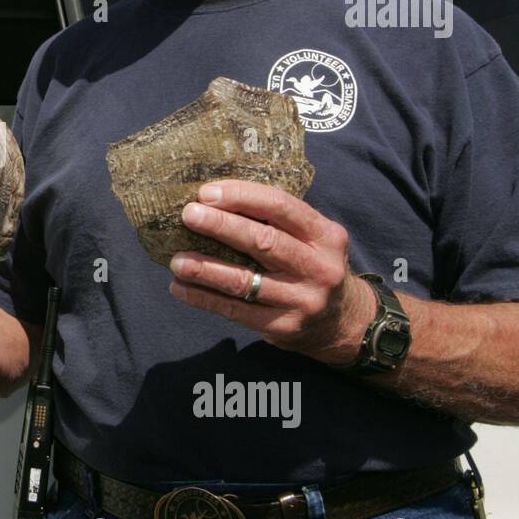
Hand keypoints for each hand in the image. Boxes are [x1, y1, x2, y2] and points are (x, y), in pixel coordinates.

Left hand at [166, 179, 375, 365]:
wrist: (341, 322)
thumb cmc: (311, 266)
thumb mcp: (311, 239)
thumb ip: (276, 221)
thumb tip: (213, 199)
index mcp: (325, 235)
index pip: (281, 207)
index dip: (243, 196)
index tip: (207, 193)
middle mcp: (318, 267)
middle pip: (264, 242)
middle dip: (222, 226)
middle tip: (189, 215)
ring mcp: (301, 300)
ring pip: (245, 280)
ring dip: (205, 269)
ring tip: (176, 260)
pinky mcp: (283, 326)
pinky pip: (236, 310)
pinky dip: (203, 298)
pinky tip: (180, 287)